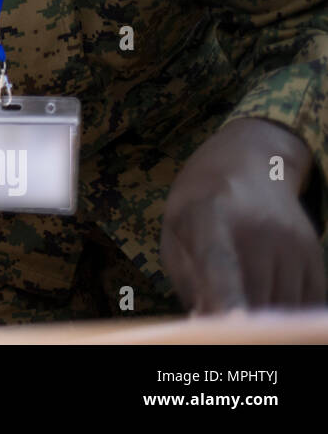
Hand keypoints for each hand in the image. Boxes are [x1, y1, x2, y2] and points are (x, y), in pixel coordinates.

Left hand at [161, 117, 324, 311]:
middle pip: (255, 296)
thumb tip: (205, 324)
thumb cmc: (199, 206)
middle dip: (239, 323)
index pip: (219, 262)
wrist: (246, 164)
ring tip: (239, 303)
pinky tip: (267, 303)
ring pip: (283, 306)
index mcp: (209, 216)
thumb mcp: (176, 233)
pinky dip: (288, 315)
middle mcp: (258, 227)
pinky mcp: (314, 254)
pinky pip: (308, 302)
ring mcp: (291, 241)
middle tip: (223, 323)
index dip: (225, 296)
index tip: (230, 324)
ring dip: (262, 320)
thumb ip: (189, 279)